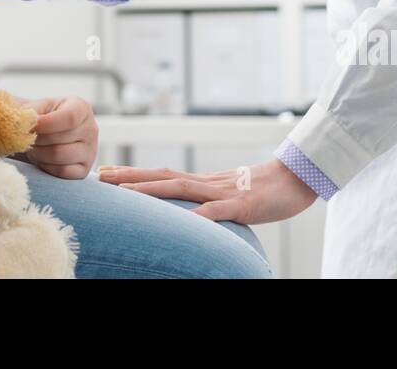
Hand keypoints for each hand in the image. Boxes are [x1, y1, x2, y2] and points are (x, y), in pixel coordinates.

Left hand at [9, 95, 97, 178]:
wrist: (44, 135)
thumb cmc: (40, 118)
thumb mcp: (35, 108)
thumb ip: (28, 112)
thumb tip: (23, 120)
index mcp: (81, 108)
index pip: (70, 117)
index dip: (47, 123)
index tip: (28, 126)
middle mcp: (91, 129)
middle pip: (61, 138)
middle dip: (37, 139)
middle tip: (25, 138)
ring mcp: (91, 151)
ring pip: (59, 155)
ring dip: (39, 153)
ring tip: (32, 147)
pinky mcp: (84, 170)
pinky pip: (63, 172)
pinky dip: (46, 166)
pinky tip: (41, 159)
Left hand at [97, 158, 317, 224]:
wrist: (297, 178)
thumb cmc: (264, 190)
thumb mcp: (230, 197)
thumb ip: (209, 203)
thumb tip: (189, 215)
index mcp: (203, 182)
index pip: (162, 176)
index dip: (134, 175)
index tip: (106, 174)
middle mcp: (207, 183)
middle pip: (162, 177)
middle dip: (130, 178)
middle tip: (99, 177)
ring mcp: (222, 193)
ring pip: (180, 189)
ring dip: (150, 190)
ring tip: (124, 192)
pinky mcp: (240, 206)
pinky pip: (215, 213)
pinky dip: (197, 217)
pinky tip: (181, 222)